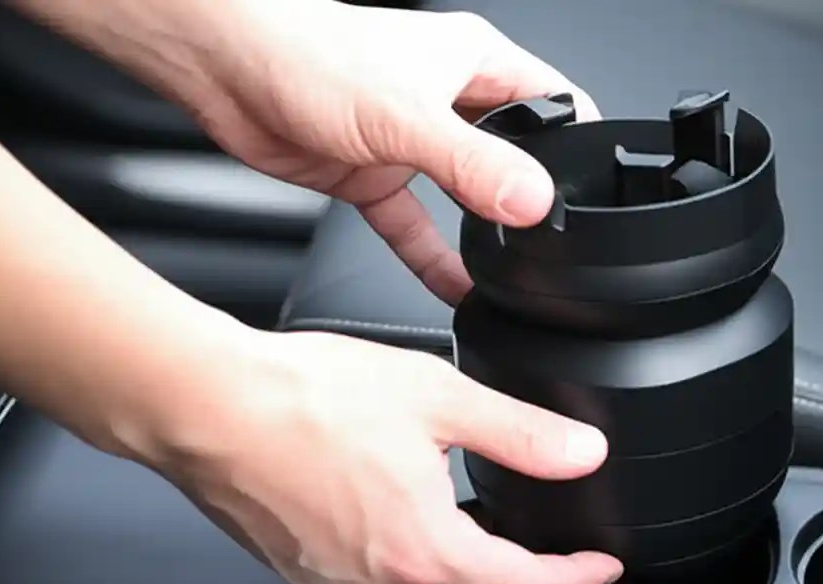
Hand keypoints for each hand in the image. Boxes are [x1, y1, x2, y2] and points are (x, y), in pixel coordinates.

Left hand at [12, 0, 596, 304]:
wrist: (225, 69)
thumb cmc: (307, 55)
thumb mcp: (408, 117)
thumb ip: (474, 164)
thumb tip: (533, 201)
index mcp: (475, 63)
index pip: (554, 101)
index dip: (580, 142)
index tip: (597, 189)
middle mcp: (447, 98)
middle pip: (511, 154)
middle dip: (531, 197)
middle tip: (553, 244)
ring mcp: (409, 139)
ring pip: (462, 196)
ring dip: (481, 235)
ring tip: (514, 278)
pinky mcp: (370, 172)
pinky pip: (413, 225)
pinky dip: (430, 257)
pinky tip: (454, 287)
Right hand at [157, 330, 621, 583]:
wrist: (205, 407)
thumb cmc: (301, 402)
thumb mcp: (437, 399)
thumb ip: (521, 433)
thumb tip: (579, 453)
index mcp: (424, 553)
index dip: (578, 579)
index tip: (603, 566)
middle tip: (560, 558)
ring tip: (499, 542)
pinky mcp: (313, 583)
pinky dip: (426, 577)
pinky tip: (426, 535)